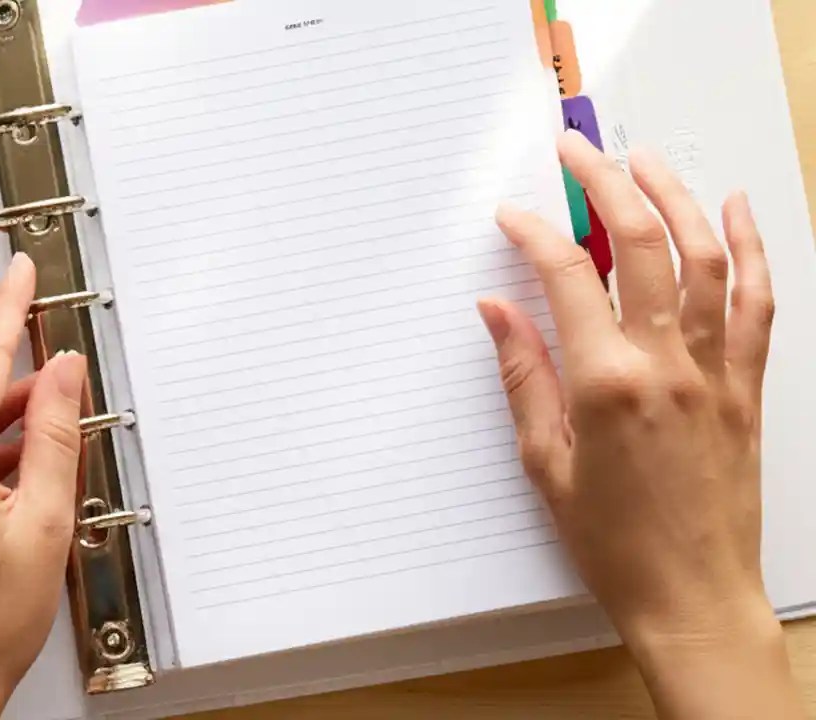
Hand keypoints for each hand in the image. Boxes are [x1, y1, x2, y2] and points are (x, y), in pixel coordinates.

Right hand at [480, 132, 801, 718]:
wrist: (692, 596)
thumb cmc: (613, 542)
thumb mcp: (543, 461)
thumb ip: (522, 375)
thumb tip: (498, 309)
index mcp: (606, 383)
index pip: (566, 277)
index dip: (534, 233)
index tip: (513, 216)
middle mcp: (666, 364)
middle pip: (640, 244)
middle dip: (604, 185)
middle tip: (577, 154)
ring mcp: (714, 370)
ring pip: (705, 257)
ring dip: (676, 197)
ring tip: (647, 161)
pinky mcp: (745, 386)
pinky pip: (755, 302)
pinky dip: (751, 248)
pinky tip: (735, 211)